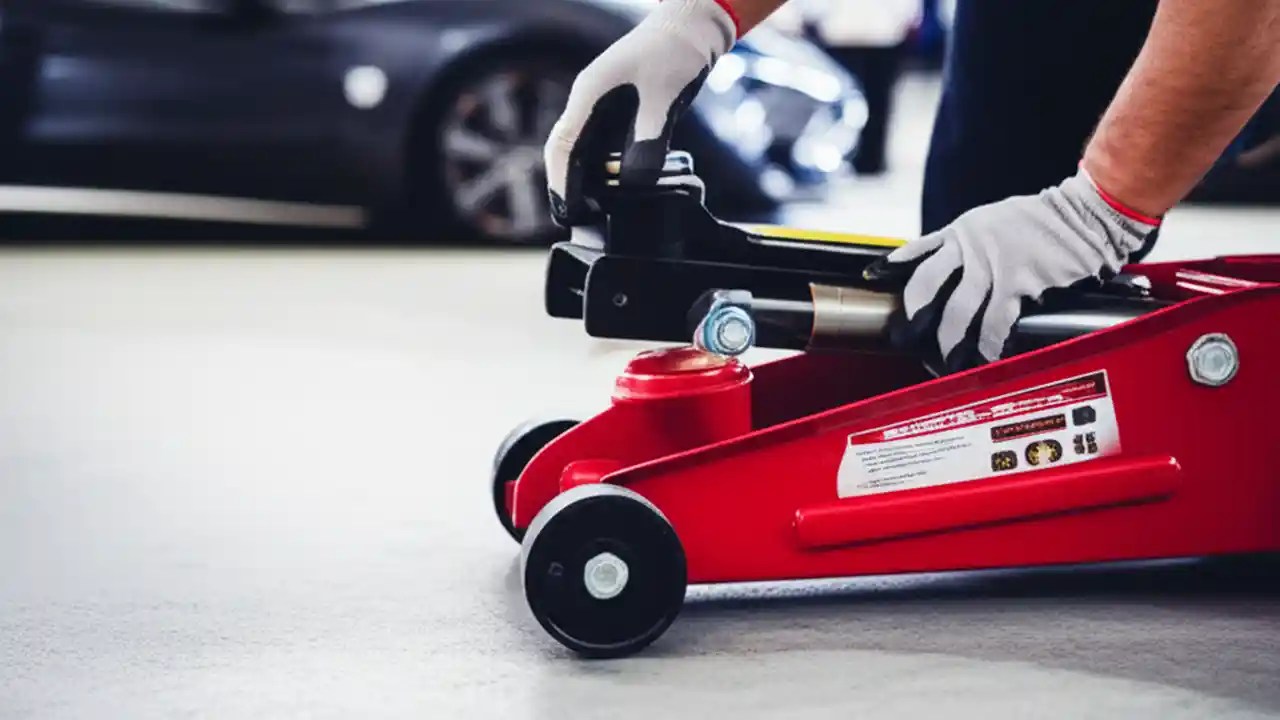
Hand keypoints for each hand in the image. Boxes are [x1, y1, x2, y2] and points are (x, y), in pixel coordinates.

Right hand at [543, 0, 736, 225]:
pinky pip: (603, 147)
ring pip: (584, 152)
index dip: (560, 183)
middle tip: (576, 222)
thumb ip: (648, 141)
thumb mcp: (663, 99)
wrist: (692, 26)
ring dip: (585, 181)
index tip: (566, 212)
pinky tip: (616, 188)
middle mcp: (589, 102)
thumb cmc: (674, 52)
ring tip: (594, 213)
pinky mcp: (620, 112)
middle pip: (566, 153)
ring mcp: (603, 107)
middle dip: (567, 187)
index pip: (562, 147)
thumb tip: (636, 182)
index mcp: (589, 95)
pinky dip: (605, 170)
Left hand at [864, 167, 1159, 371]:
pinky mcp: (1018, 283)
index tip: (872, 280)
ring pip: (956, 312)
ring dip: (948, 342)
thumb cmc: (1045, 219)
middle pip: (926, 287)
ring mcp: (993, 265)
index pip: (918, 252)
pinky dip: (987, 344)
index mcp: (963, 231)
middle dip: (913, 318)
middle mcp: (971, 247)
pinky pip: (993, 323)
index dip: (892, 268)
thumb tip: (953, 265)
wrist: (1085, 213)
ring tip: (945, 360)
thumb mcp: (996, 219)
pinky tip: (984, 356)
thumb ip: (970, 241)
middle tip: (905, 338)